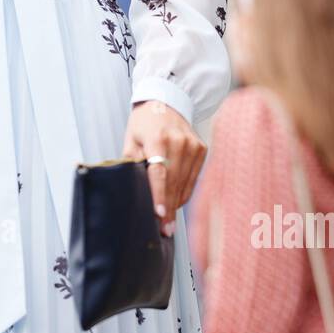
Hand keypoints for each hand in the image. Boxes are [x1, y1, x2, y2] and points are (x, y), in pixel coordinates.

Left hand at [121, 100, 206, 234]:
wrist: (165, 102)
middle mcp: (179, 142)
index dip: (160, 195)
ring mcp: (194, 146)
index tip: (159, 215)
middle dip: (169, 208)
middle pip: (174, 182)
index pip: (159, 173)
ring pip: (186, 183)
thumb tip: (133, 191)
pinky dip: (185, 192)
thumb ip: (132, 164)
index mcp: (158, 138)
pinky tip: (176, 202)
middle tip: (164, 230)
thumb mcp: (131, 140)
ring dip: (177, 203)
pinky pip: (194, 178)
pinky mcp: (202, 149)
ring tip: (169, 222)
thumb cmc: (144, 124)